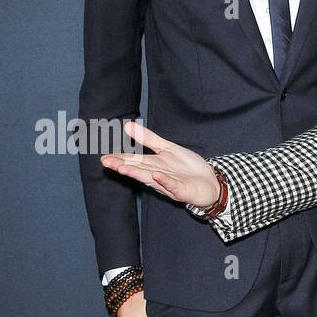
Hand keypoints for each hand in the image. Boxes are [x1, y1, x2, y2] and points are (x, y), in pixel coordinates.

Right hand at [100, 121, 219, 207]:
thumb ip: (149, 139)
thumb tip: (128, 126)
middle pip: (138, 169)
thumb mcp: (168, 149)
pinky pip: (172, 185)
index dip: (120, 159)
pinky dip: (164, 181)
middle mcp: (158, 175)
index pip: (134, 161)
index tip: (105, 158)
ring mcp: (169, 184)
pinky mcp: (182, 191)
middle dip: (123, 166)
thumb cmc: (188, 168)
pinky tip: (155, 175)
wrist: (211, 183)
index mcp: (154, 164)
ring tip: (122, 169)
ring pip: (150, 178)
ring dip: (136, 173)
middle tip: (107, 163)